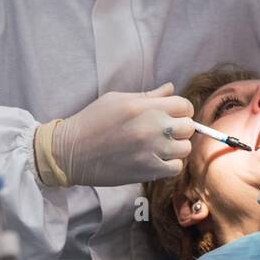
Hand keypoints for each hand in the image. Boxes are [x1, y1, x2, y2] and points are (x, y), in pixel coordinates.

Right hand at [35, 83, 194, 186]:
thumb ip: (148, 95)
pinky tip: (156, 160)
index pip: (184, 105)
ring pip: (185, 148)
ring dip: (176, 148)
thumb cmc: (92, 121)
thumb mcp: (118, 99)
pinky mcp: (147, 170)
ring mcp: (151, 150)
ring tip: (160, 147)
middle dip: (180, 128)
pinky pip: (175, 168)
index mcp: (145, 107)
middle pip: (189, 127)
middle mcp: (152, 127)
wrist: (70, 152)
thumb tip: (171, 88)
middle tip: (165, 132)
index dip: (181, 110)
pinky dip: (169, 165)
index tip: (172, 115)